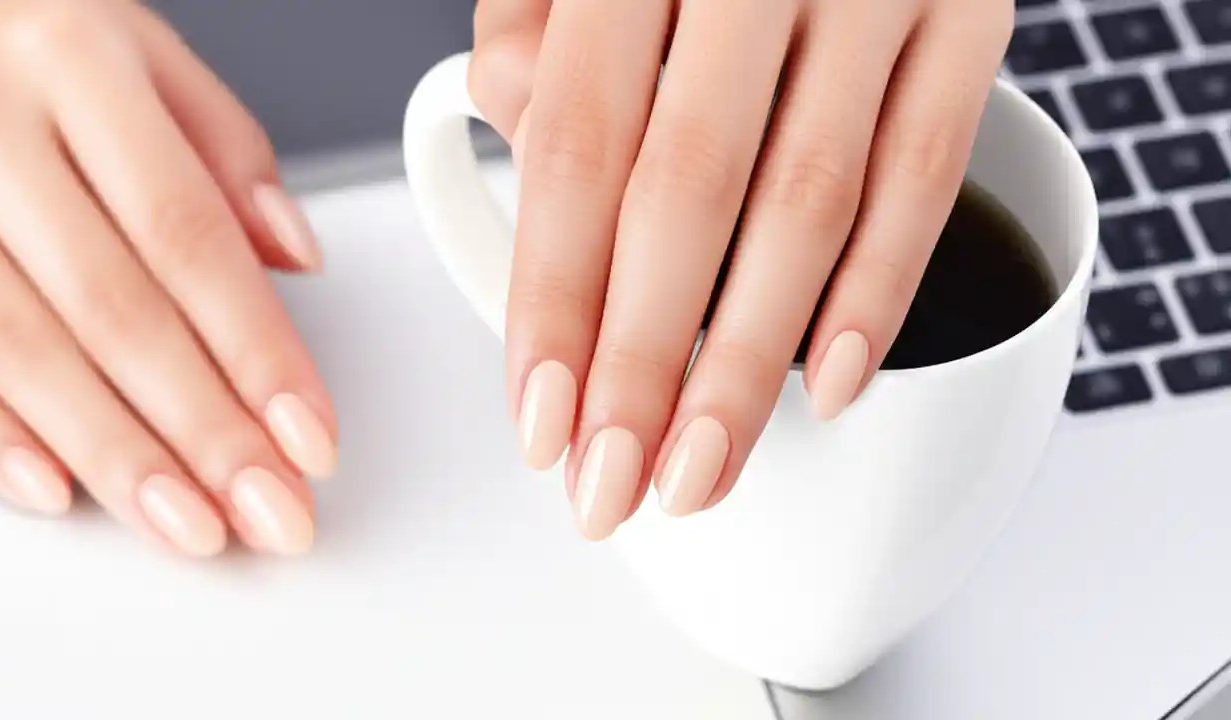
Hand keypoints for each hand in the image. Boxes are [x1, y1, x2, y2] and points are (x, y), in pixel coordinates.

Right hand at [0, 0, 336, 556]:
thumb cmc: (14, 20)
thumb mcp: (134, 42)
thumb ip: (224, 149)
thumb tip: (294, 255)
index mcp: (73, 59)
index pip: (188, 234)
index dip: (257, 350)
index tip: (309, 436)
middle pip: (112, 304)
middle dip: (200, 427)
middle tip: (267, 508)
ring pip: (17, 341)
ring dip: (111, 451)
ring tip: (185, 523)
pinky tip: (57, 487)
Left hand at [470, 0, 1013, 538]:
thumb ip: (539, 28)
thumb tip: (522, 127)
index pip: (579, 142)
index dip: (556, 295)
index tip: (540, 418)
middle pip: (691, 193)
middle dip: (645, 364)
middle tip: (612, 484)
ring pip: (809, 204)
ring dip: (750, 364)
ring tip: (704, 470)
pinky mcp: (969, 9)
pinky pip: (925, 169)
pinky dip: (878, 291)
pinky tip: (827, 386)